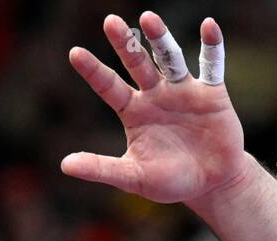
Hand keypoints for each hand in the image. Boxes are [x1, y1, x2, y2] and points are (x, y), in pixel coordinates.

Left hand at [62, 12, 276, 240]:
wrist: (210, 185)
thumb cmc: (169, 181)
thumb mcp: (133, 177)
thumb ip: (101, 169)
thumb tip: (64, 165)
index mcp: (133, 112)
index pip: (109, 87)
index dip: (93, 71)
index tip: (75, 53)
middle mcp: (155, 95)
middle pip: (137, 63)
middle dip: (125, 44)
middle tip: (110, 22)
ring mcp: (183, 91)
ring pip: (170, 58)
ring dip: (160, 38)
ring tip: (148, 18)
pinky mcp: (211, 93)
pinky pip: (211, 65)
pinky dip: (212, 45)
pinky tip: (208, 25)